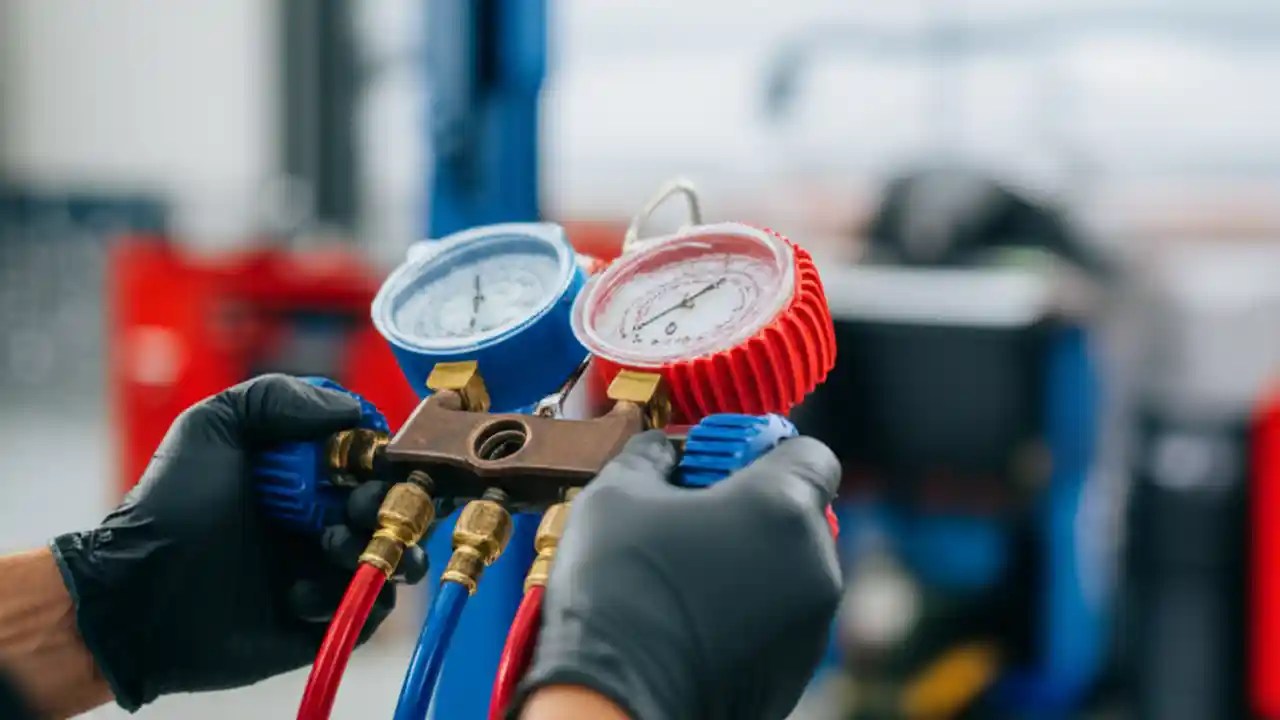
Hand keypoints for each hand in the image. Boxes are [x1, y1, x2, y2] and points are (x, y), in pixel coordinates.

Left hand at [49, 374, 428, 710]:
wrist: (137, 597)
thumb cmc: (170, 508)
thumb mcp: (211, 427)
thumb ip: (276, 397)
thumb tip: (354, 411)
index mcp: (307, 475)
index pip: (375, 459)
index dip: (387, 458)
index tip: (380, 459)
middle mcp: (322, 519)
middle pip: (394, 506)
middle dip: (388, 503)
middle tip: (356, 508)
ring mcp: (324, 571)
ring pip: (392, 557)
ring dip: (375, 549)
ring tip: (331, 549)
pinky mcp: (322, 620)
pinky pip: (365, 610)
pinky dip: (340, 597)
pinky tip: (294, 596)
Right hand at [516, 431, 841, 719]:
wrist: (616, 706)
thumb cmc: (620, 594)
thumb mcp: (618, 493)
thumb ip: (655, 455)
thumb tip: (667, 452)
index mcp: (784, 509)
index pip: (810, 453)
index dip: (764, 448)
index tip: (721, 459)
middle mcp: (814, 565)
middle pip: (798, 511)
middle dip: (749, 504)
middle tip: (689, 511)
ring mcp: (809, 625)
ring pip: (789, 567)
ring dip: (746, 557)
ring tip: (682, 568)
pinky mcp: (793, 670)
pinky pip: (778, 616)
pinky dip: (745, 606)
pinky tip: (689, 612)